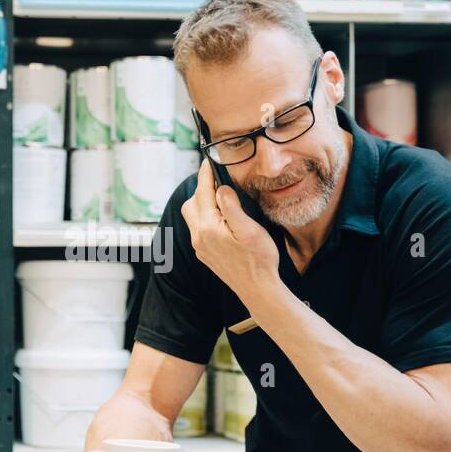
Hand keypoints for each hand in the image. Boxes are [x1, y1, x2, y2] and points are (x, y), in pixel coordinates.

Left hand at [181, 160, 279, 305]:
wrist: (258, 290)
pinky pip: (198, 228)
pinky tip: (220, 217)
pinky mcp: (205, 254)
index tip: (208, 161)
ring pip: (193, 216)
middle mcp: (199, 237)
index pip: (202, 193)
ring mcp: (201, 247)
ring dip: (202, 203)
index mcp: (208, 228)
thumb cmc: (259, 260)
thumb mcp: (249, 229)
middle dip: (202, 188)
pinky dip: (205, 216)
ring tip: (220, 196)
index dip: (206, 174)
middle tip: (216, 178)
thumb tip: (220, 188)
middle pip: (192, 203)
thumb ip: (231, 207)